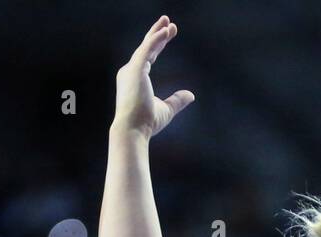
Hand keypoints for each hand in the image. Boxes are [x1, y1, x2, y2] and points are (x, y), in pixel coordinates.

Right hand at [112, 15, 194, 139]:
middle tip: (168, 21)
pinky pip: (147, 49)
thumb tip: (190, 94)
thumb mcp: (166, 109)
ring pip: (146, 45)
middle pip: (146, 47)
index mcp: (135, 78)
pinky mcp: (135, 70)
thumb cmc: (146, 122)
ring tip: (168, 22)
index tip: (168, 33)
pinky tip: (165, 30)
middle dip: (157, 33)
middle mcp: (130, 71)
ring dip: (157, 32)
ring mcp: (131, 70)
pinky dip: (156, 39)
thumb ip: (177, 100)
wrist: (133, 130)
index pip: (148, 56)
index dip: (159, 44)